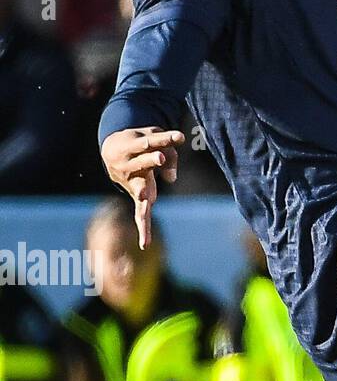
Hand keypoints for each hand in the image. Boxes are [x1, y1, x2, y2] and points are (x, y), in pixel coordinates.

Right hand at [100, 127, 184, 248]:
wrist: (112, 151)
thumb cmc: (139, 142)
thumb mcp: (152, 136)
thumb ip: (168, 151)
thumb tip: (172, 179)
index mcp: (131, 146)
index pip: (150, 141)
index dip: (165, 139)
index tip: (180, 137)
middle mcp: (129, 166)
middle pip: (143, 162)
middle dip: (151, 160)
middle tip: (160, 157)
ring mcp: (132, 183)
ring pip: (142, 185)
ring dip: (144, 190)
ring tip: (145, 196)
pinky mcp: (137, 196)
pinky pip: (139, 214)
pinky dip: (143, 227)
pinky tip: (145, 244)